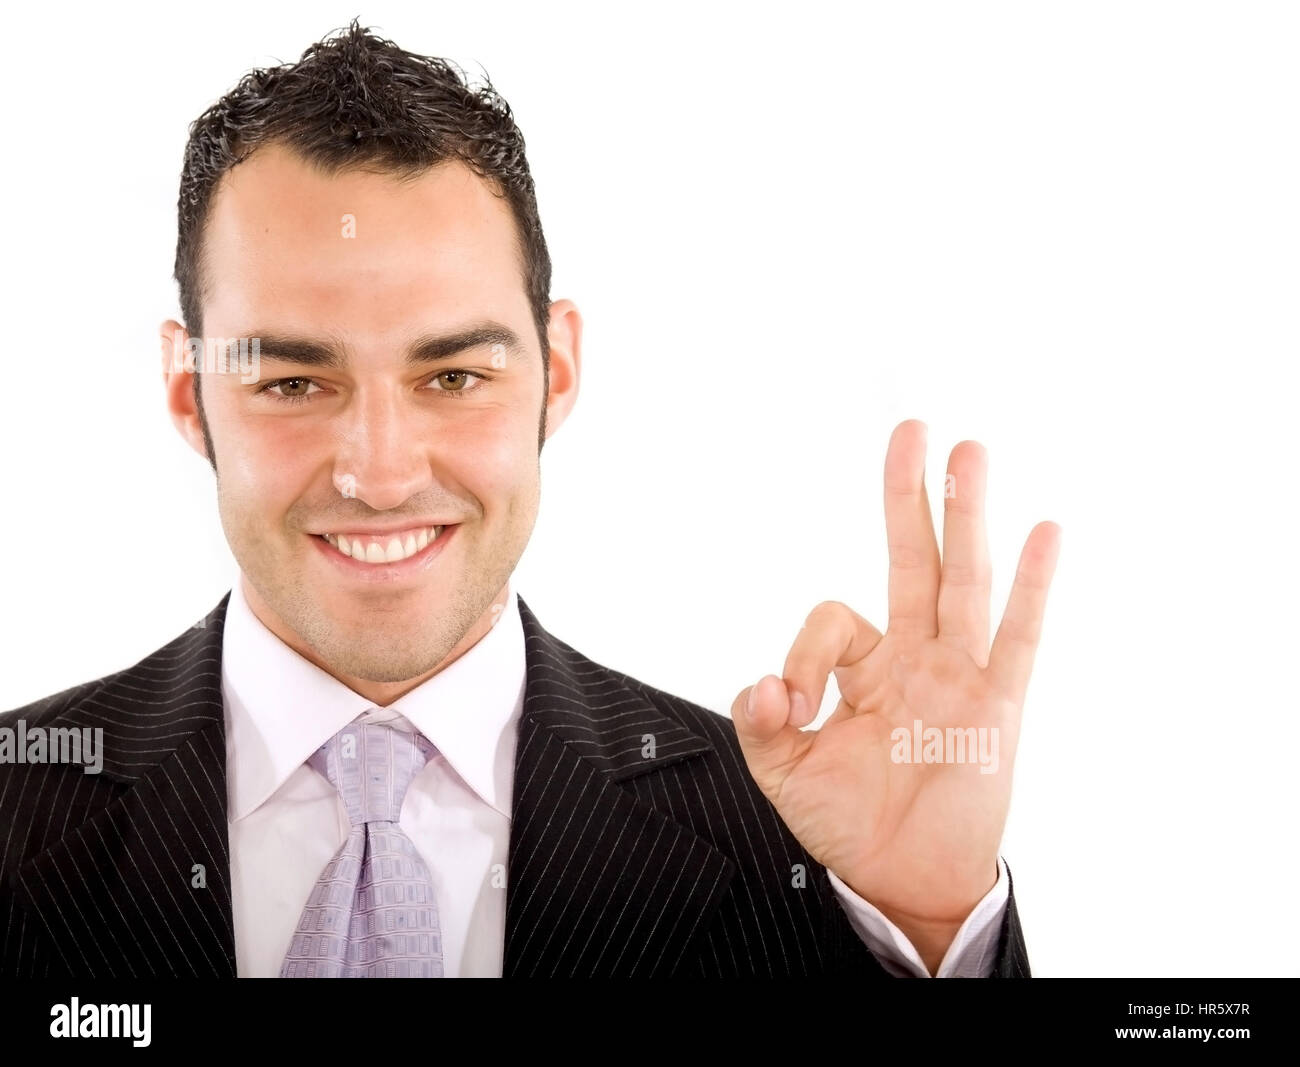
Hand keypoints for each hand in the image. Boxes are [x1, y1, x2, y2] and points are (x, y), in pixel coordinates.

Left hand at [731, 419, 1060, 971]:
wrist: (903, 879)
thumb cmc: (851, 823)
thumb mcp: (785, 773)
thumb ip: (761, 725)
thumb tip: (761, 686)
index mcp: (866, 666)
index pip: (833, 619)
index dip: (803, 654)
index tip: (791, 708)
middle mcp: (915, 656)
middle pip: (914, 559)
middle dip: (911, 496)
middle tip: (911, 428)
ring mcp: (959, 675)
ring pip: (964, 581)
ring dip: (967, 516)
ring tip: (969, 452)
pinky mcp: (997, 706)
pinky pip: (1018, 638)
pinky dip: (1031, 588)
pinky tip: (1043, 534)